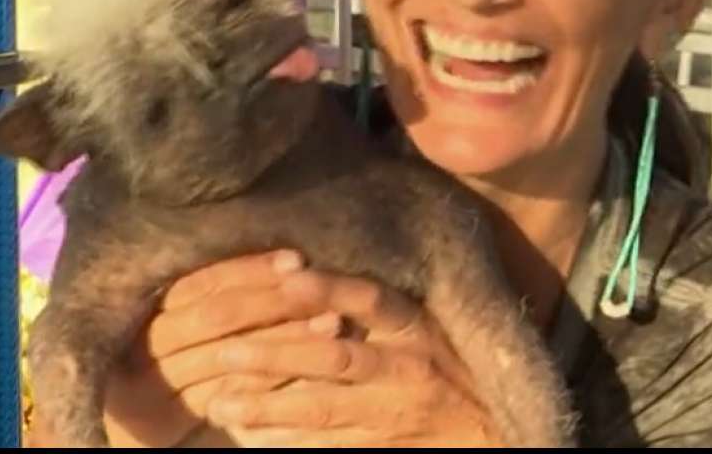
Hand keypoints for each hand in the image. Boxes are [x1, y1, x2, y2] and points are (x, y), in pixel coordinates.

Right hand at [100, 249, 332, 446]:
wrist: (120, 422)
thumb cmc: (164, 361)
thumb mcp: (179, 324)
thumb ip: (215, 297)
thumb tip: (285, 261)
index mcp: (148, 311)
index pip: (203, 283)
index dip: (249, 269)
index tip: (295, 259)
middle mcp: (146, 345)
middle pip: (215, 317)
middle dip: (271, 301)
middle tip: (321, 288)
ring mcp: (155, 386)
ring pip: (228, 359)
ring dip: (284, 340)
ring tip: (333, 323)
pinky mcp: (166, 421)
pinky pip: (230, 399)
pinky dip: (273, 384)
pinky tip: (314, 371)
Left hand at [201, 269, 502, 446]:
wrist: (492, 433)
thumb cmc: (450, 369)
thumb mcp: (426, 327)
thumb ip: (377, 308)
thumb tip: (297, 275)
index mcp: (416, 326)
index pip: (370, 298)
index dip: (328, 287)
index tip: (285, 276)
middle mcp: (407, 367)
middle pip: (334, 357)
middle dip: (274, 355)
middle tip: (224, 353)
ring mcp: (394, 413)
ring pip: (320, 409)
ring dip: (265, 407)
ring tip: (219, 403)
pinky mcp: (382, 449)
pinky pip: (324, 447)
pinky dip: (282, 441)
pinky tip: (247, 434)